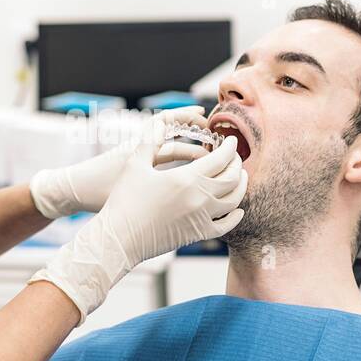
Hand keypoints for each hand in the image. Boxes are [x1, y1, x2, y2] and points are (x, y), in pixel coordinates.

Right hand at [30, 114, 247, 323]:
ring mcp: (201, 218)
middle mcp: (200, 198)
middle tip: (235, 157)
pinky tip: (237, 209)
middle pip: (232, 178)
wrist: (120, 238)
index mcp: (186, 178)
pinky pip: (226, 225)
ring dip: (241, 186)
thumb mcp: (134, 163)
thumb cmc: (124, 200)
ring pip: (234, 200)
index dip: (230, 148)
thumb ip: (150, 140)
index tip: (232, 141)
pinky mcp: (198, 234)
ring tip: (239, 177)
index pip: (221, 158)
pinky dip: (235, 216)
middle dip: (237, 164)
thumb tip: (159, 123)